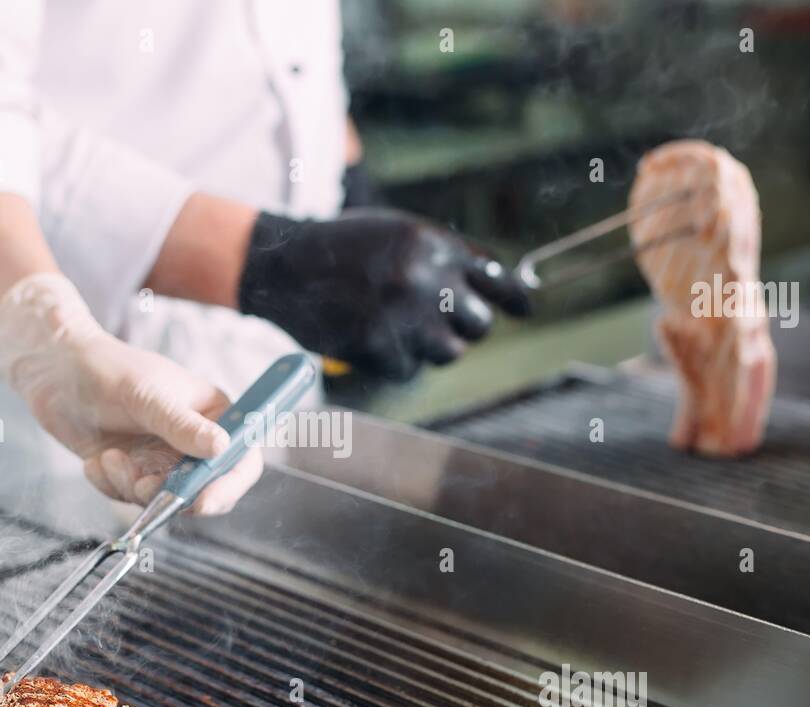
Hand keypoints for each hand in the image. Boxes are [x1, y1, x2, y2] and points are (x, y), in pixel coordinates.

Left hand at [0, 274, 262, 514]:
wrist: (54, 372)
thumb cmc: (106, 369)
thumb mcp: (147, 396)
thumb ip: (182, 426)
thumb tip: (221, 447)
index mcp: (213, 414)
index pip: (240, 459)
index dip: (228, 485)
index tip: (202, 501)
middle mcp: (193, 440)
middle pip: (204, 489)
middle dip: (170, 493)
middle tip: (141, 483)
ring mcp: (162, 458)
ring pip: (163, 499)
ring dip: (131, 486)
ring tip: (109, 458)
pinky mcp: (133, 471)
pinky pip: (130, 497)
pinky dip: (111, 484)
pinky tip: (97, 459)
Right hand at [238, 208, 529, 379]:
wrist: (284, 265)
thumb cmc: (343, 248)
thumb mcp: (399, 234)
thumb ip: (442, 257)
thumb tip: (489, 288)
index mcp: (433, 245)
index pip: (496, 277)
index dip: (514, 298)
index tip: (525, 310)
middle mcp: (424, 279)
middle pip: (480, 323)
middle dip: (466, 326)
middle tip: (440, 322)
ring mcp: (402, 316)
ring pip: (450, 352)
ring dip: (431, 347)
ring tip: (399, 329)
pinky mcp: (378, 347)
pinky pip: (409, 369)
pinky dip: (394, 360)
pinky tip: (370, 338)